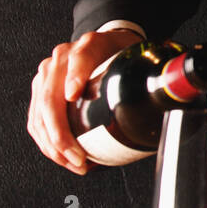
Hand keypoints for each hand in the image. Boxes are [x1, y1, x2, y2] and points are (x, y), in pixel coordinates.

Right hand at [27, 29, 141, 173]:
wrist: (105, 43)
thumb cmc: (120, 52)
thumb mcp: (136, 54)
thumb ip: (152, 70)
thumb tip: (171, 94)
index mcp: (88, 46)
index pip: (79, 59)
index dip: (75, 76)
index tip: (73, 95)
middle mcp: (61, 59)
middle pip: (51, 98)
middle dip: (61, 134)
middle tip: (79, 157)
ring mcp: (47, 75)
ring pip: (39, 115)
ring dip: (52, 146)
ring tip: (74, 164)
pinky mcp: (40, 91)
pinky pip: (36, 121)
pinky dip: (46, 144)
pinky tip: (61, 158)